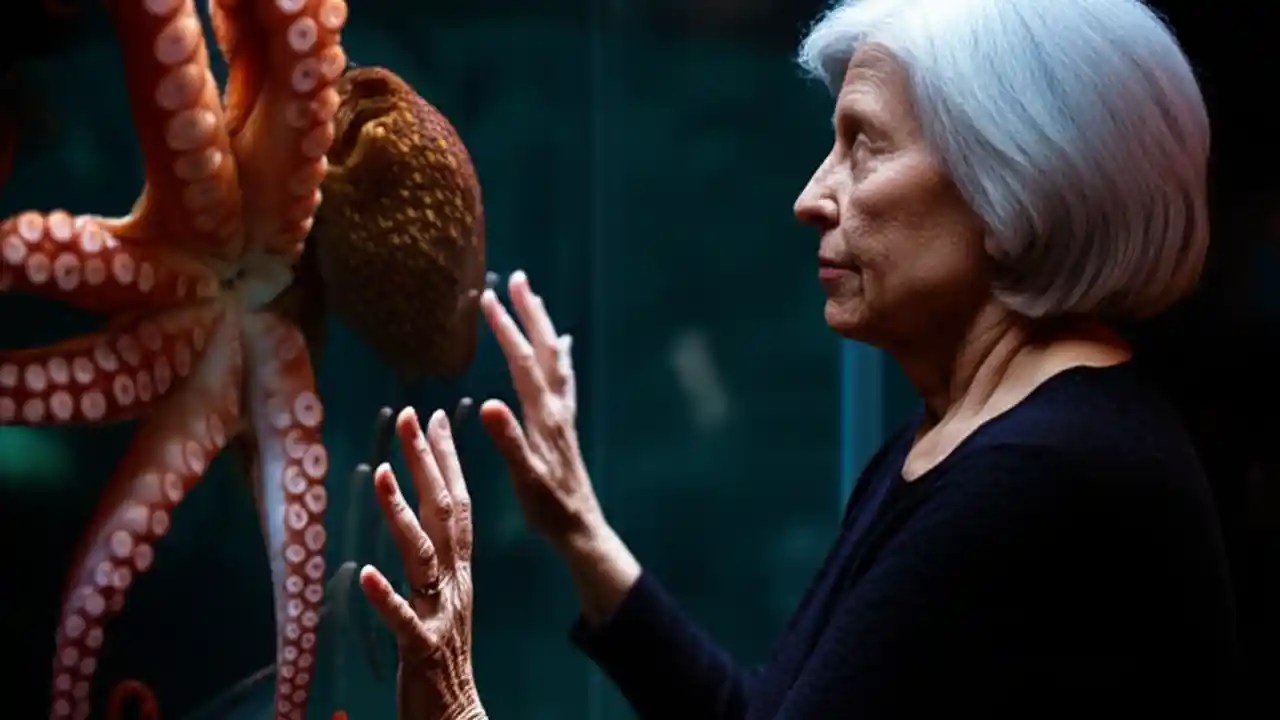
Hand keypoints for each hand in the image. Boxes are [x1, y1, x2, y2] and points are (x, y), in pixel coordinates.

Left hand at [358, 407, 485, 719]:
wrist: (457, 713)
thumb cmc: (441, 655)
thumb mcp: (440, 596)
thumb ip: (433, 558)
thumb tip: (421, 519)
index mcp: (458, 570)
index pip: (456, 503)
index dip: (446, 460)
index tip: (433, 417)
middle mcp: (454, 583)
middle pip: (446, 514)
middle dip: (429, 463)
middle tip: (413, 417)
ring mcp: (440, 613)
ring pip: (423, 555)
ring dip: (402, 513)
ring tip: (380, 475)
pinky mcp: (422, 648)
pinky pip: (404, 619)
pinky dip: (387, 596)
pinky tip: (367, 574)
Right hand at [477, 270, 602, 548]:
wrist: (581, 529)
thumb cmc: (549, 509)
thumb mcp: (524, 478)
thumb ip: (509, 441)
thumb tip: (488, 403)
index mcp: (544, 417)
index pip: (523, 362)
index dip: (506, 330)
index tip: (487, 299)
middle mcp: (557, 408)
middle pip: (544, 350)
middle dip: (529, 313)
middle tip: (515, 279)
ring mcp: (563, 415)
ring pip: (554, 358)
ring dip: (542, 326)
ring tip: (533, 298)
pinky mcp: (565, 425)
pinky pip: (562, 377)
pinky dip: (559, 354)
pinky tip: (562, 347)